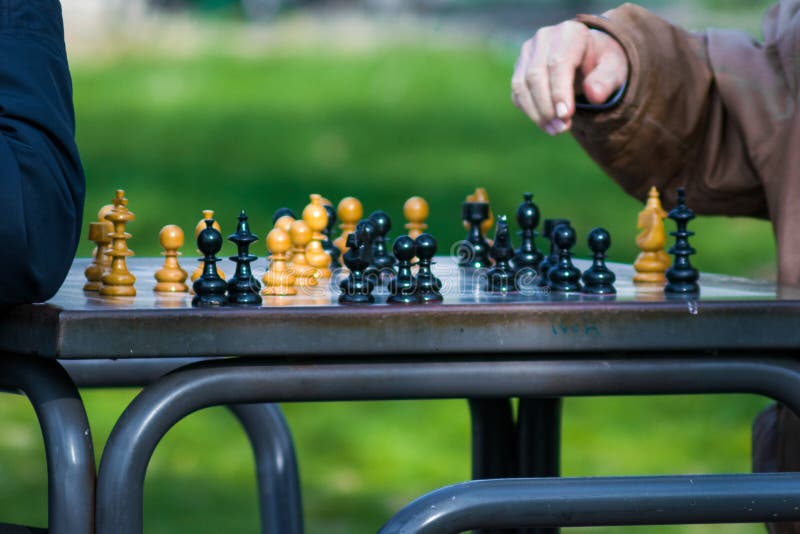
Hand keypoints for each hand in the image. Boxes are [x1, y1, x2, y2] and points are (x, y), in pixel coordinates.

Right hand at [511, 20, 627, 134]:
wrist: (589, 59)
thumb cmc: (603, 64)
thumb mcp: (613, 70)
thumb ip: (606, 81)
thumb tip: (593, 95)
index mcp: (570, 33)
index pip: (558, 63)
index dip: (559, 91)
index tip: (565, 115)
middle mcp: (544, 38)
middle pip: (536, 75)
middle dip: (547, 106)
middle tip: (562, 128)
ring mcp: (527, 53)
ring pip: (522, 85)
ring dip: (537, 113)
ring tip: (556, 130)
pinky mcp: (519, 70)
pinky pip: (518, 94)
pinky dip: (530, 112)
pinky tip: (547, 125)